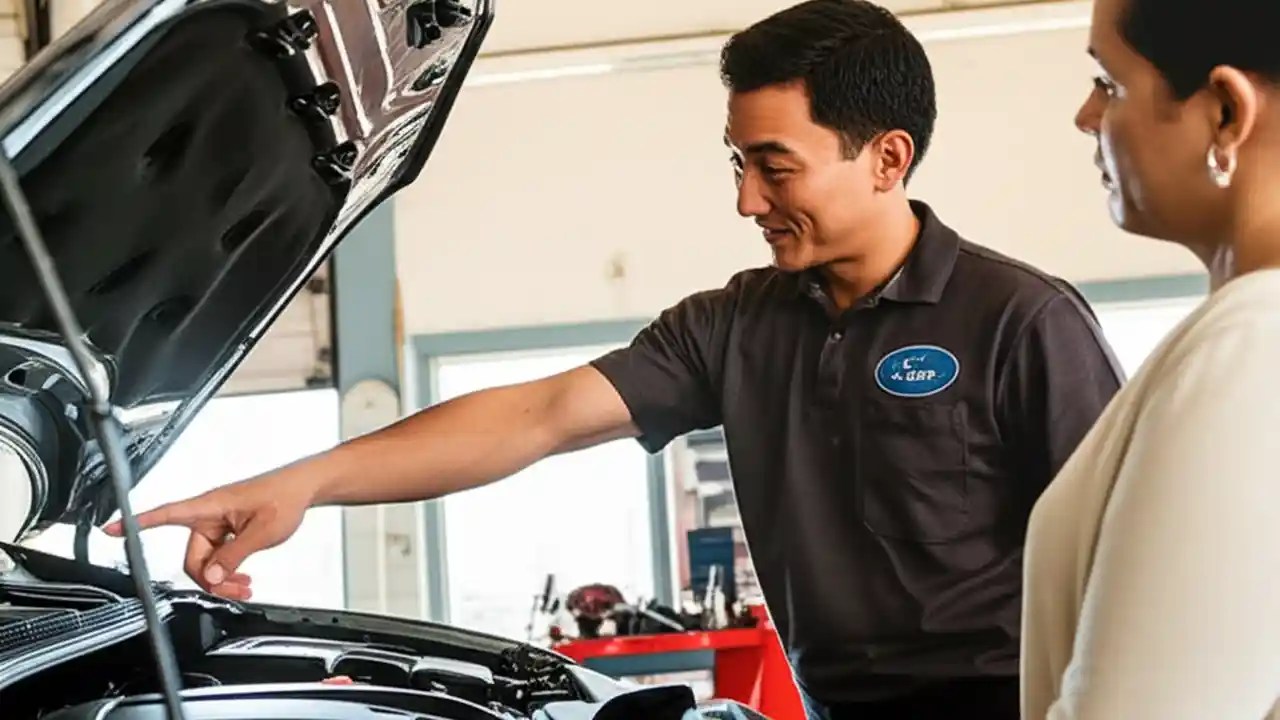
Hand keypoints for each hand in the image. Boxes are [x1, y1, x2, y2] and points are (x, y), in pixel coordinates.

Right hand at [102, 472, 315, 599]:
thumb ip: (233, 556)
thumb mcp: (261, 531)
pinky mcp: (230, 529)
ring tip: (245, 586)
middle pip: (193, 556)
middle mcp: (210, 514)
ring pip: (208, 560)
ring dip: (223, 577)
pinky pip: (220, 555)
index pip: (165, 514)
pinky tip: (244, 578)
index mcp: (210, 506)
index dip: (137, 523)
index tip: (111, 529)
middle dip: (210, 578)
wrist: (304, 488)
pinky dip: (229, 569)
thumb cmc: (285, 497)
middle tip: (235, 589)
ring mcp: (220, 522)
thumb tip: (212, 577)